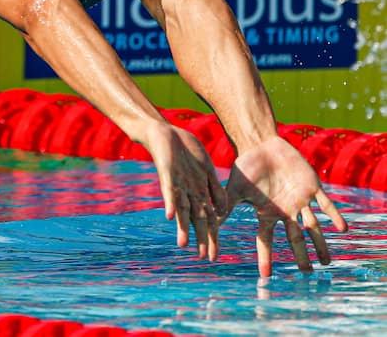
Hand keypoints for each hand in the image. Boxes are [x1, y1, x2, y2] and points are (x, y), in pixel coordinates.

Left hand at [143, 123, 225, 259]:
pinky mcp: (167, 174)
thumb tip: (222, 212)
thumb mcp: (207, 170)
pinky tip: (169, 216)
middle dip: (199, 238)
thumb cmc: (187, 151)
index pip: (207, 219)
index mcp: (199, 192)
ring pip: (181, 210)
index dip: (210, 237)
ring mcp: (177, 184)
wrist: (167, 132)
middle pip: (195, 219)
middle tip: (201, 258)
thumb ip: (215, 190)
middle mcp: (188, 192)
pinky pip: (169, 191)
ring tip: (183, 245)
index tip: (213, 256)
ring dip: (182, 227)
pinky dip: (170, 203)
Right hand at [224, 136, 347, 276]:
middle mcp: (285, 211)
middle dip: (301, 255)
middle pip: (294, 238)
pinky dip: (333, 216)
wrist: (261, 144)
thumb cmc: (246, 166)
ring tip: (326, 262)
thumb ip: (226, 206)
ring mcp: (300, 200)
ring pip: (312, 226)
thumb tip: (211, 222)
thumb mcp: (234, 189)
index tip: (265, 276)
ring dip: (320, 244)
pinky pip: (326, 204)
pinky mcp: (312, 187)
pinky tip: (341, 229)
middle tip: (307, 273)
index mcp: (267, 213)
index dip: (266, 257)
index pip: (265, 239)